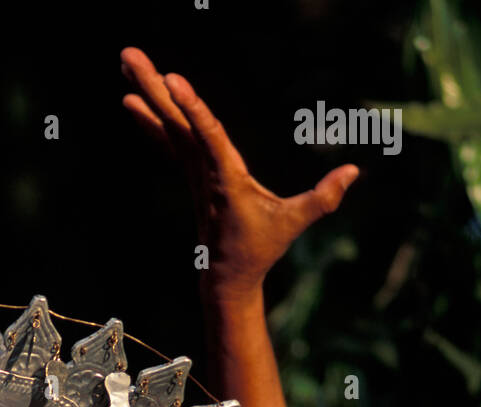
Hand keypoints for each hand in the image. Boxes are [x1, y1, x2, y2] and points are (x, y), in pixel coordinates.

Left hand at [120, 46, 358, 298]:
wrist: (226, 278)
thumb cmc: (260, 249)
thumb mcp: (293, 224)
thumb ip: (322, 199)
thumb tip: (354, 171)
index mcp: (226, 179)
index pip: (208, 138)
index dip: (192, 109)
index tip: (173, 82)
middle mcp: (203, 171)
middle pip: (176, 121)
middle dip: (154, 87)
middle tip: (127, 54)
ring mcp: (194, 172)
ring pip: (168, 125)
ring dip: (148, 91)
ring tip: (126, 60)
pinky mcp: (191, 174)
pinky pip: (168, 138)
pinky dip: (151, 117)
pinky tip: (131, 98)